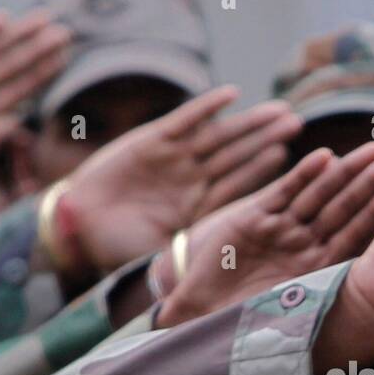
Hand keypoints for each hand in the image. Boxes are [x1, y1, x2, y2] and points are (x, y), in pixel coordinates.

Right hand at [59, 86, 302, 274]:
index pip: (239, 185)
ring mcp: (175, 158)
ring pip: (219, 135)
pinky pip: (185, 121)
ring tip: (279, 110)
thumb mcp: (162, 254)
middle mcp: (192, 178)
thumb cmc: (116, 246)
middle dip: (266, 140)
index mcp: (198, 205)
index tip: (296, 162)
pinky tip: (231, 96)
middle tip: (297, 124)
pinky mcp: (151, 140)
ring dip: (248, 124)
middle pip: (237, 155)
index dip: (265, 171)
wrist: (76, 225)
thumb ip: (191, 255)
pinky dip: (206, 108)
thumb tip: (227, 279)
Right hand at [156, 142, 373, 326]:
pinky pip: (283, 193)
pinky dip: (301, 176)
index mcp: (319, 266)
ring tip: (371, 151)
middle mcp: (304, 244)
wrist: (201, 312)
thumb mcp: (290, 316)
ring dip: (344, 172)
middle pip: (343, 206)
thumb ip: (319, 305)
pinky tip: (323, 159)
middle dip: (369, 181)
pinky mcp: (253, 218)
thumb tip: (363, 314)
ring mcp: (281, 229)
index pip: (356, 230)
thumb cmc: (245, 321)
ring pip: (318, 194)